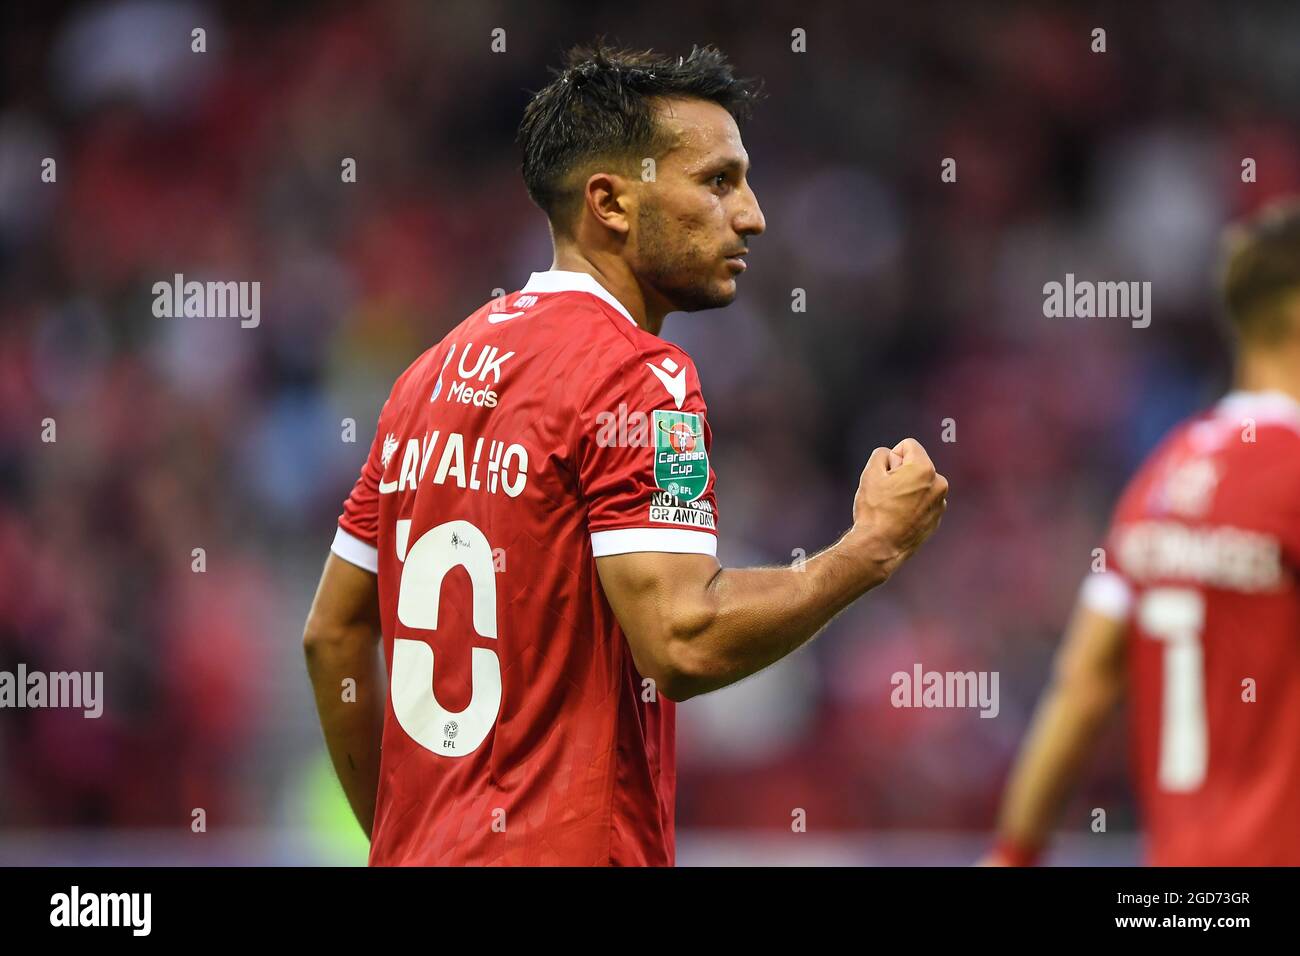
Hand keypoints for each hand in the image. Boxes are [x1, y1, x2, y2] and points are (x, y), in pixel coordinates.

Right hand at [846, 438, 947, 579]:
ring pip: (920, 484)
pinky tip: (899, 517)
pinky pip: (924, 501)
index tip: (885, 476)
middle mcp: (939, 484)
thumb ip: (881, 454)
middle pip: (916, 465)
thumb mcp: (870, 473)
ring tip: (892, 507)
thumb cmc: (874, 510)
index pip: (908, 446)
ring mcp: (940, 503)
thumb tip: (891, 456)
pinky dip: (913, 504)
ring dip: (908, 489)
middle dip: (901, 473)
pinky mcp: (936, 518)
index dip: (892, 457)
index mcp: (925, 469)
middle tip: (887, 492)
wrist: (880, 547)